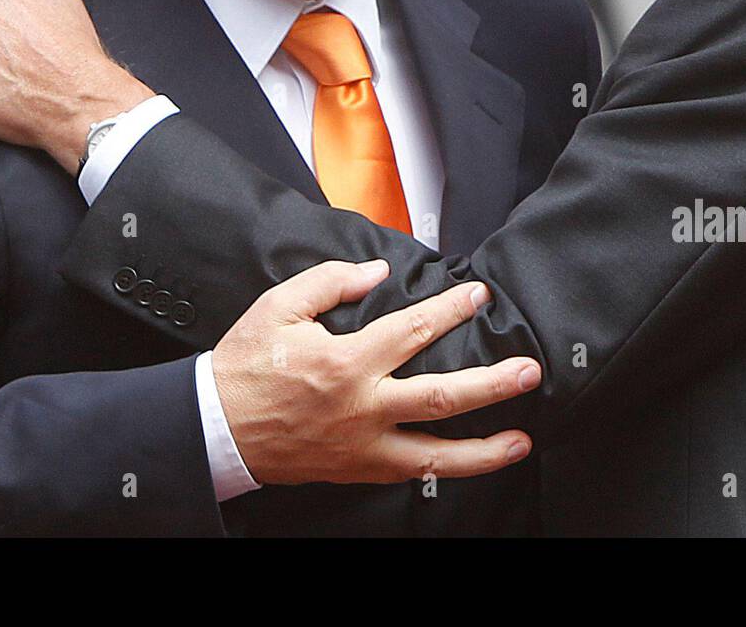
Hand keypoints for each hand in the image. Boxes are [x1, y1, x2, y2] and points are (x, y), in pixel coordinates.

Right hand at [211, 259, 540, 484]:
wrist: (217, 428)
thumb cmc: (246, 366)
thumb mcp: (279, 306)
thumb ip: (331, 282)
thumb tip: (376, 273)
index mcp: (346, 362)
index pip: (415, 330)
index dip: (452, 309)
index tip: (478, 296)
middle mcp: (363, 407)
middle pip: (443, 397)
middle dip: (493, 385)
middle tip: (528, 371)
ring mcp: (363, 446)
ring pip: (435, 454)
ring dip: (484, 450)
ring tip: (520, 440)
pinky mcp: (357, 469)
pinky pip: (410, 473)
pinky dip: (444, 470)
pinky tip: (469, 462)